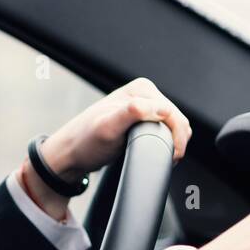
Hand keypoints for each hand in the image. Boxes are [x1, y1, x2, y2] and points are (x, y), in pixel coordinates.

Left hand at [40, 77, 191, 177]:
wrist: (73, 154)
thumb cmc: (85, 142)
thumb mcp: (108, 128)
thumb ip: (130, 114)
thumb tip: (149, 106)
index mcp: (140, 89)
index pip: (172, 112)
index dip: (176, 136)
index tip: (172, 156)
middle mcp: (144, 94)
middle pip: (177, 119)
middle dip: (176, 141)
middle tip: (166, 159)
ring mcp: (144, 106)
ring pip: (174, 126)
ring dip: (173, 143)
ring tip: (159, 156)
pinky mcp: (143, 120)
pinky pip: (167, 130)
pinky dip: (167, 143)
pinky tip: (156, 152)